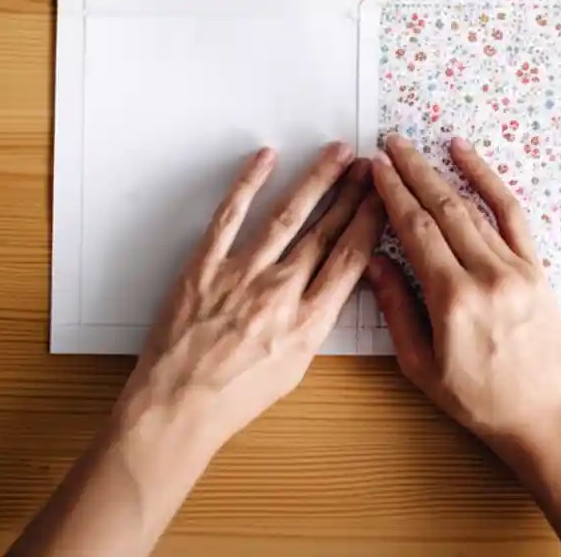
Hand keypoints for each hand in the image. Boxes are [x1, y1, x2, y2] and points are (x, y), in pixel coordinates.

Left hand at [11, 142, 386, 556]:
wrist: (177, 407)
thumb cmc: (234, 397)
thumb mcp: (294, 368)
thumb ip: (314, 322)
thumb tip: (330, 286)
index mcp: (308, 323)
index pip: (350, 260)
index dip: (369, 223)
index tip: (383, 198)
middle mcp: (280, 292)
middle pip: (325, 232)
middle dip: (352, 194)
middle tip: (368, 166)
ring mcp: (241, 275)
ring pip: (288, 216)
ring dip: (317, 181)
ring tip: (336, 155)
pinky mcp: (204, 266)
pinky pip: (230, 216)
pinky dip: (249, 184)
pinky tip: (267, 159)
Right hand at [367, 134, 560, 455]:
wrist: (544, 415)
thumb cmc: (479, 401)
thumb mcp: (421, 366)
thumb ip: (397, 309)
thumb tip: (374, 262)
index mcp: (453, 301)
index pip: (416, 230)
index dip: (392, 194)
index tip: (375, 169)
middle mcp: (486, 276)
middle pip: (442, 209)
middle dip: (411, 173)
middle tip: (388, 145)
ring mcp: (516, 268)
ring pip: (472, 208)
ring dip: (441, 173)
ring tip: (415, 149)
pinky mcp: (535, 268)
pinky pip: (511, 214)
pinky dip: (488, 181)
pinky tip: (467, 156)